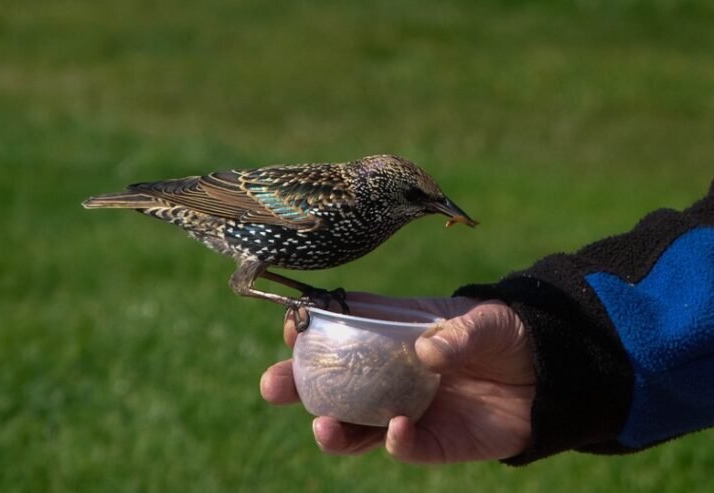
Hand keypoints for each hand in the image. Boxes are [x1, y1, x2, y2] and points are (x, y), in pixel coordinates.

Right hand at [260, 292, 535, 462]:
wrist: (548, 379)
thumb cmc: (507, 336)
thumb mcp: (487, 321)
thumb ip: (459, 333)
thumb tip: (428, 352)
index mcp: (392, 333)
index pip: (339, 329)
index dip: (310, 329)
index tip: (292, 330)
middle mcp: (389, 373)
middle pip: (332, 383)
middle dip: (298, 385)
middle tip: (273, 386)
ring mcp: (405, 408)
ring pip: (355, 424)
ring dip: (334, 428)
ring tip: (323, 425)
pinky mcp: (431, 441)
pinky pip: (404, 447)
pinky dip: (395, 441)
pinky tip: (397, 428)